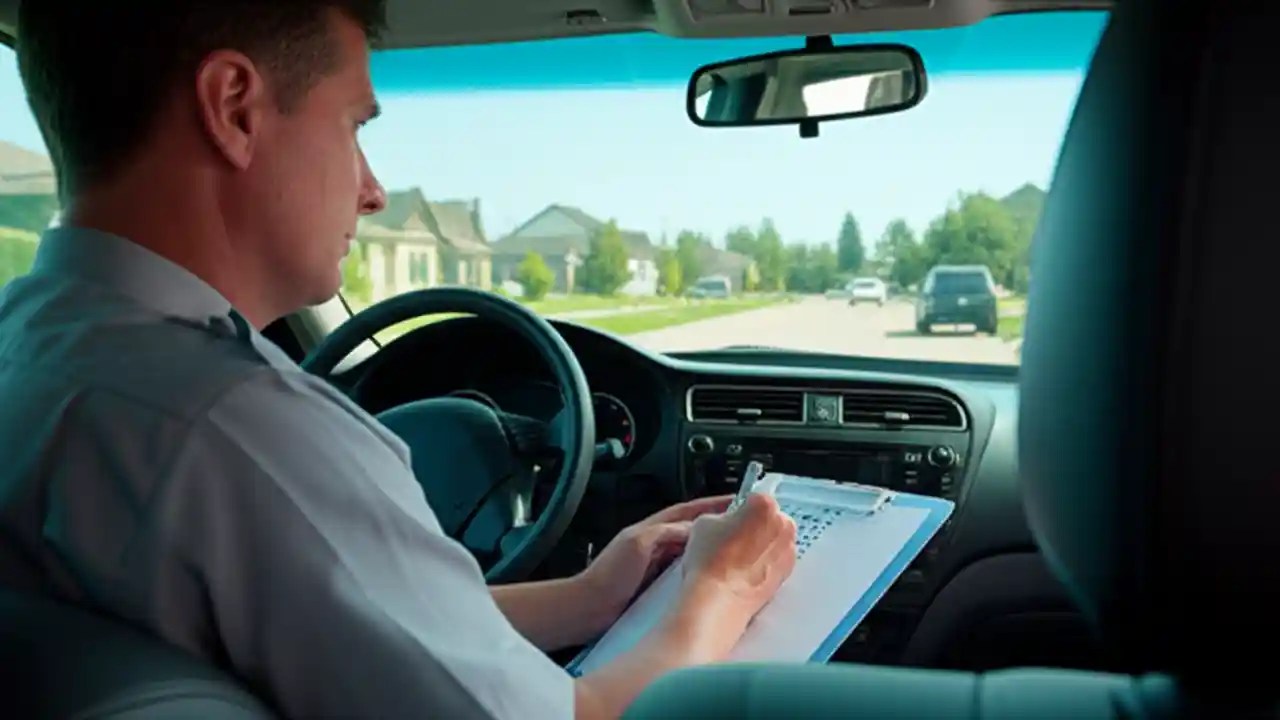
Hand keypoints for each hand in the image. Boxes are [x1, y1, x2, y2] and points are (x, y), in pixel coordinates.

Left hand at [578, 495, 733, 624]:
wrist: (589, 608)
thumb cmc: (608, 575)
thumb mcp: (638, 544)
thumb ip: (665, 532)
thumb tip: (695, 527)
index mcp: (652, 528)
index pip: (688, 510)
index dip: (713, 504)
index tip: (738, 500)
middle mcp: (657, 543)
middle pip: (694, 529)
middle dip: (718, 526)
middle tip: (745, 527)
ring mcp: (659, 564)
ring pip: (692, 551)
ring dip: (712, 549)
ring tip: (737, 550)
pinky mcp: (659, 586)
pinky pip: (686, 573)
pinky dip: (701, 571)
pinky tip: (714, 577)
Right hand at [679, 492, 796, 634]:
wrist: (718, 599)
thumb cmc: (709, 560)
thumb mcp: (704, 521)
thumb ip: (723, 514)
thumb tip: (729, 520)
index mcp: (764, 505)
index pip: (755, 498)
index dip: (740, 509)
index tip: (733, 518)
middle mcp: (783, 525)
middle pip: (770, 517)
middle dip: (755, 525)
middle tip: (734, 540)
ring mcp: (789, 549)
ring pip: (775, 539)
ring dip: (762, 544)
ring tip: (738, 558)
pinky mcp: (788, 572)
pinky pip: (777, 559)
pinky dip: (766, 562)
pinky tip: (746, 571)